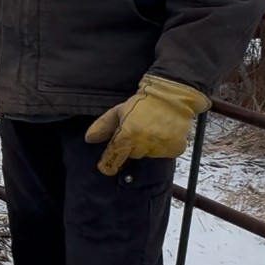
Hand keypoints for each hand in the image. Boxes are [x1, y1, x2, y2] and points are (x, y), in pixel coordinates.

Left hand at [84, 74, 210, 174]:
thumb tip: (89, 138)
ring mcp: (160, 148)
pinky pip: (163, 154)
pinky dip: (161, 147)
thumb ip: (103, 126)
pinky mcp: (175, 149)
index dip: (108, 162)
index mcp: (128, 134)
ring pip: (147, 154)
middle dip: (132, 145)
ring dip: (147, 146)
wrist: (171, 96)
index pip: (115, 154)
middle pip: (132, 154)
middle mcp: (144, 143)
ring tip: (151, 129)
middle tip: (137, 131)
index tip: (104, 168)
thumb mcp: (119, 111)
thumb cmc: (144, 102)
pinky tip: (162, 134)